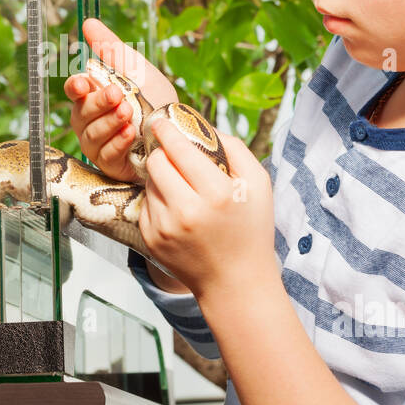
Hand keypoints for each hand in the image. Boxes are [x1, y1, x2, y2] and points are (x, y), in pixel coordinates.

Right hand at [65, 17, 178, 183]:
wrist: (180, 128)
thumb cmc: (155, 97)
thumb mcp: (135, 68)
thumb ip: (110, 48)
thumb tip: (88, 22)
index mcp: (92, 95)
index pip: (73, 90)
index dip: (74, 87)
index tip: (82, 83)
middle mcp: (90, 121)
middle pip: (81, 112)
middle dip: (99, 103)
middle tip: (117, 94)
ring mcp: (98, 144)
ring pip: (91, 135)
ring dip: (109, 122)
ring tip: (128, 113)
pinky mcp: (110, 164)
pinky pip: (106, 155)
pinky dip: (118, 142)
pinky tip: (131, 133)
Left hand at [137, 122, 278, 301]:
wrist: (236, 283)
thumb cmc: (251, 231)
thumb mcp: (258, 185)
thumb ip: (234, 148)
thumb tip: (202, 125)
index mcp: (217, 194)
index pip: (178, 149)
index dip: (166, 130)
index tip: (160, 121)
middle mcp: (187, 211)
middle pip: (156, 163)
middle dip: (163, 153)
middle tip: (171, 153)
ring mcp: (165, 229)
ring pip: (149, 183)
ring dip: (161, 178)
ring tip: (182, 188)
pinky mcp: (151, 241)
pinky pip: (146, 205)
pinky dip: (158, 201)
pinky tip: (177, 210)